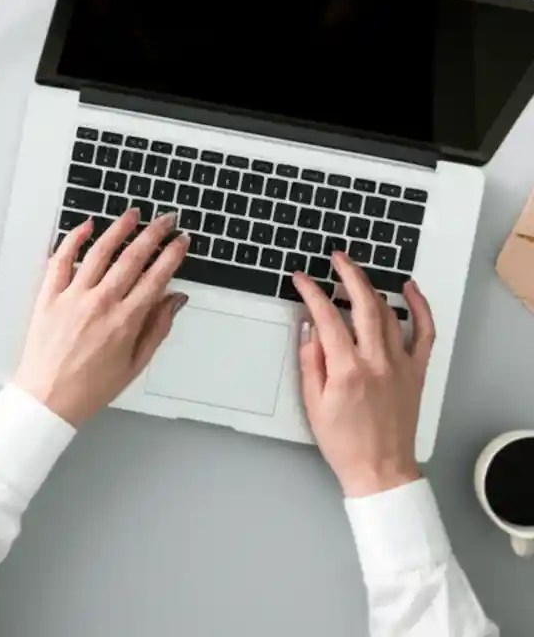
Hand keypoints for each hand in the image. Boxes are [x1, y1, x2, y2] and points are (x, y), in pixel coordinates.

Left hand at [13, 210, 189, 426]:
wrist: (48, 398)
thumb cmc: (90, 387)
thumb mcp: (135, 364)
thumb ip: (158, 328)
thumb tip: (175, 300)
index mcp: (125, 320)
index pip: (156, 276)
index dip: (172, 254)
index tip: (181, 241)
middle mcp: (101, 303)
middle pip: (133, 257)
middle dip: (154, 234)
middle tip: (166, 220)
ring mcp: (73, 297)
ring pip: (100, 251)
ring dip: (119, 228)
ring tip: (132, 214)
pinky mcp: (49, 296)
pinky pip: (61, 260)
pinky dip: (74, 239)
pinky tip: (86, 226)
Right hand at [292, 252, 435, 497]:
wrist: (380, 468)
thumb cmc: (343, 441)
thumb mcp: (313, 402)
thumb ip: (311, 361)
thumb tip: (309, 327)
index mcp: (347, 370)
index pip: (328, 318)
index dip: (312, 293)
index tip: (302, 279)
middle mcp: (377, 362)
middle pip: (365, 305)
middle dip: (348, 275)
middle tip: (336, 258)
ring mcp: (401, 364)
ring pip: (390, 313)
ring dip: (373, 287)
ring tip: (357, 272)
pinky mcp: (416, 370)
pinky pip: (424, 331)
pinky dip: (419, 307)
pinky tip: (409, 289)